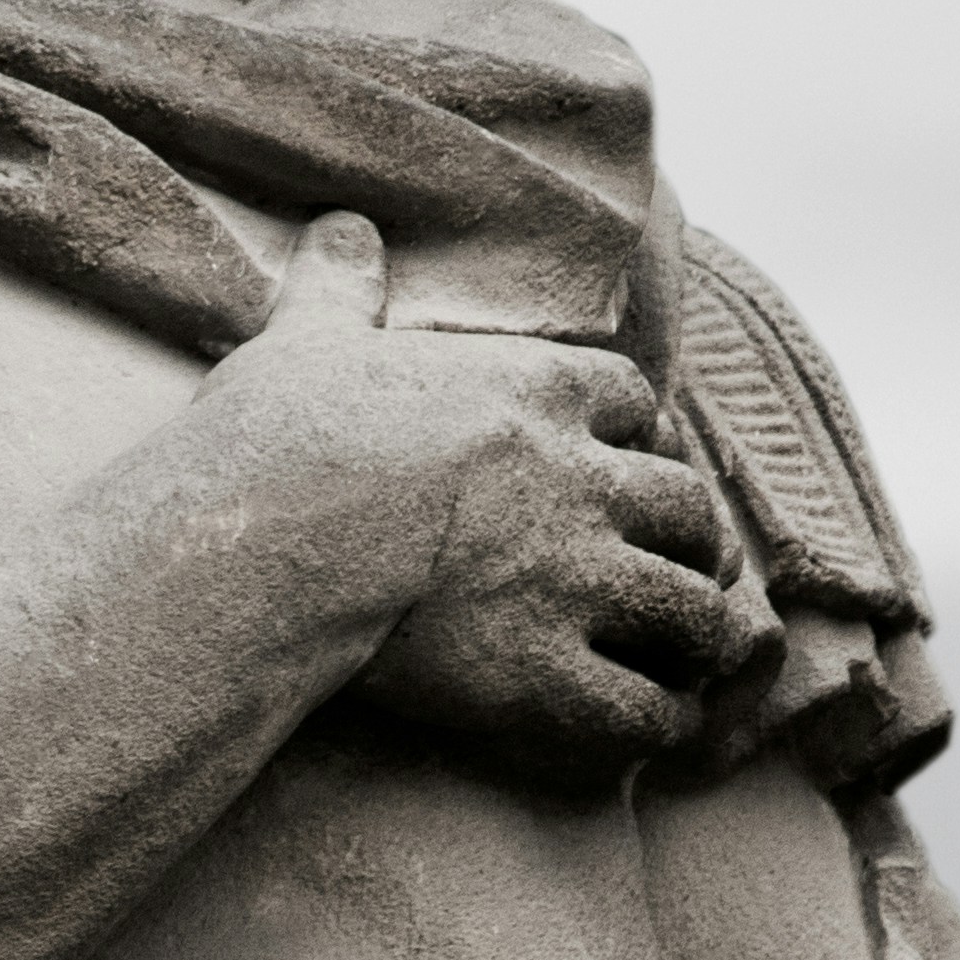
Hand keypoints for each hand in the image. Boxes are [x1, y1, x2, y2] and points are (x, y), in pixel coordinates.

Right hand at [213, 210, 776, 788]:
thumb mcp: (307, 339)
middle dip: (689, 541)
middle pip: (686, 506)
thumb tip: (342, 229)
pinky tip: (645, 730)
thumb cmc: (279, 440)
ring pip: (690, 610)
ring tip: (684, 663)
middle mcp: (579, 480)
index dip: (635, 436)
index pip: (633, 403)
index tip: (621, 461)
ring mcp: (575, 580)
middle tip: (675, 568)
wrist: (265, 540)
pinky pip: (644, 710)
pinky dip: (658, 724)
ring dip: (694, 638)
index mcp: (535, 391)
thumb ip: (340, 288)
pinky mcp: (547, 673)